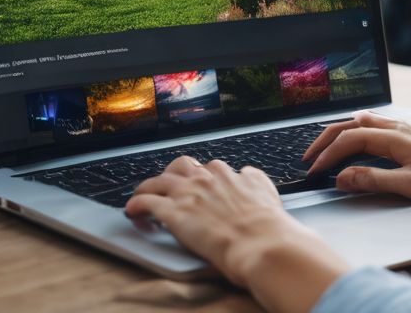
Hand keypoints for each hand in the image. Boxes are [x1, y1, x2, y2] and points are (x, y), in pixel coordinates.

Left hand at [126, 156, 349, 312]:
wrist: (265, 245)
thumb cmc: (276, 235)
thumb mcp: (277, 207)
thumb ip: (268, 198)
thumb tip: (273, 201)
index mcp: (241, 177)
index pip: (219, 170)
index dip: (209, 180)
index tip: (206, 188)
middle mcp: (215, 178)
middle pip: (187, 165)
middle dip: (177, 175)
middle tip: (173, 188)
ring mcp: (193, 192)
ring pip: (161, 178)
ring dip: (150, 186)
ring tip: (144, 195)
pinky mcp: (175, 210)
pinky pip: (146, 200)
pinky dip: (136, 204)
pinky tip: (132, 211)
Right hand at [303, 111, 410, 201]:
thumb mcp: (410, 185)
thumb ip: (373, 180)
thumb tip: (342, 177)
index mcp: (394, 137)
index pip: (349, 140)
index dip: (327, 155)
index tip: (314, 171)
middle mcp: (397, 128)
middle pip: (351, 126)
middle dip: (326, 141)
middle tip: (308, 158)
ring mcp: (404, 130)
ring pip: (362, 124)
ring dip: (340, 135)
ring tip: (324, 150)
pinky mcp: (410, 136)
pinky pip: (375, 127)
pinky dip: (356, 133)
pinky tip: (356, 140)